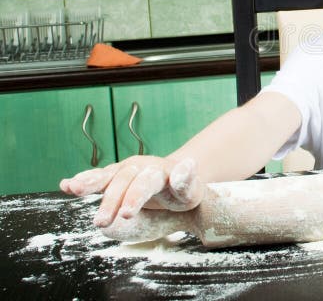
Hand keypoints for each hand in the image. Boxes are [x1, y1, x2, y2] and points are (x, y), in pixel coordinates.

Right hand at [59, 156, 203, 226]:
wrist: (177, 183)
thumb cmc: (184, 192)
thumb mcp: (191, 190)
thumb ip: (187, 181)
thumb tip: (188, 166)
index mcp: (159, 171)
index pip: (145, 182)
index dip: (134, 197)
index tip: (125, 214)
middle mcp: (139, 167)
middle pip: (123, 181)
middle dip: (110, 201)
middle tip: (100, 223)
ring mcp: (125, 170)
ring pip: (107, 175)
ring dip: (89, 183)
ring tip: (73, 190)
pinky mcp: (115, 176)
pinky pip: (98, 177)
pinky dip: (82, 180)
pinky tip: (66, 185)